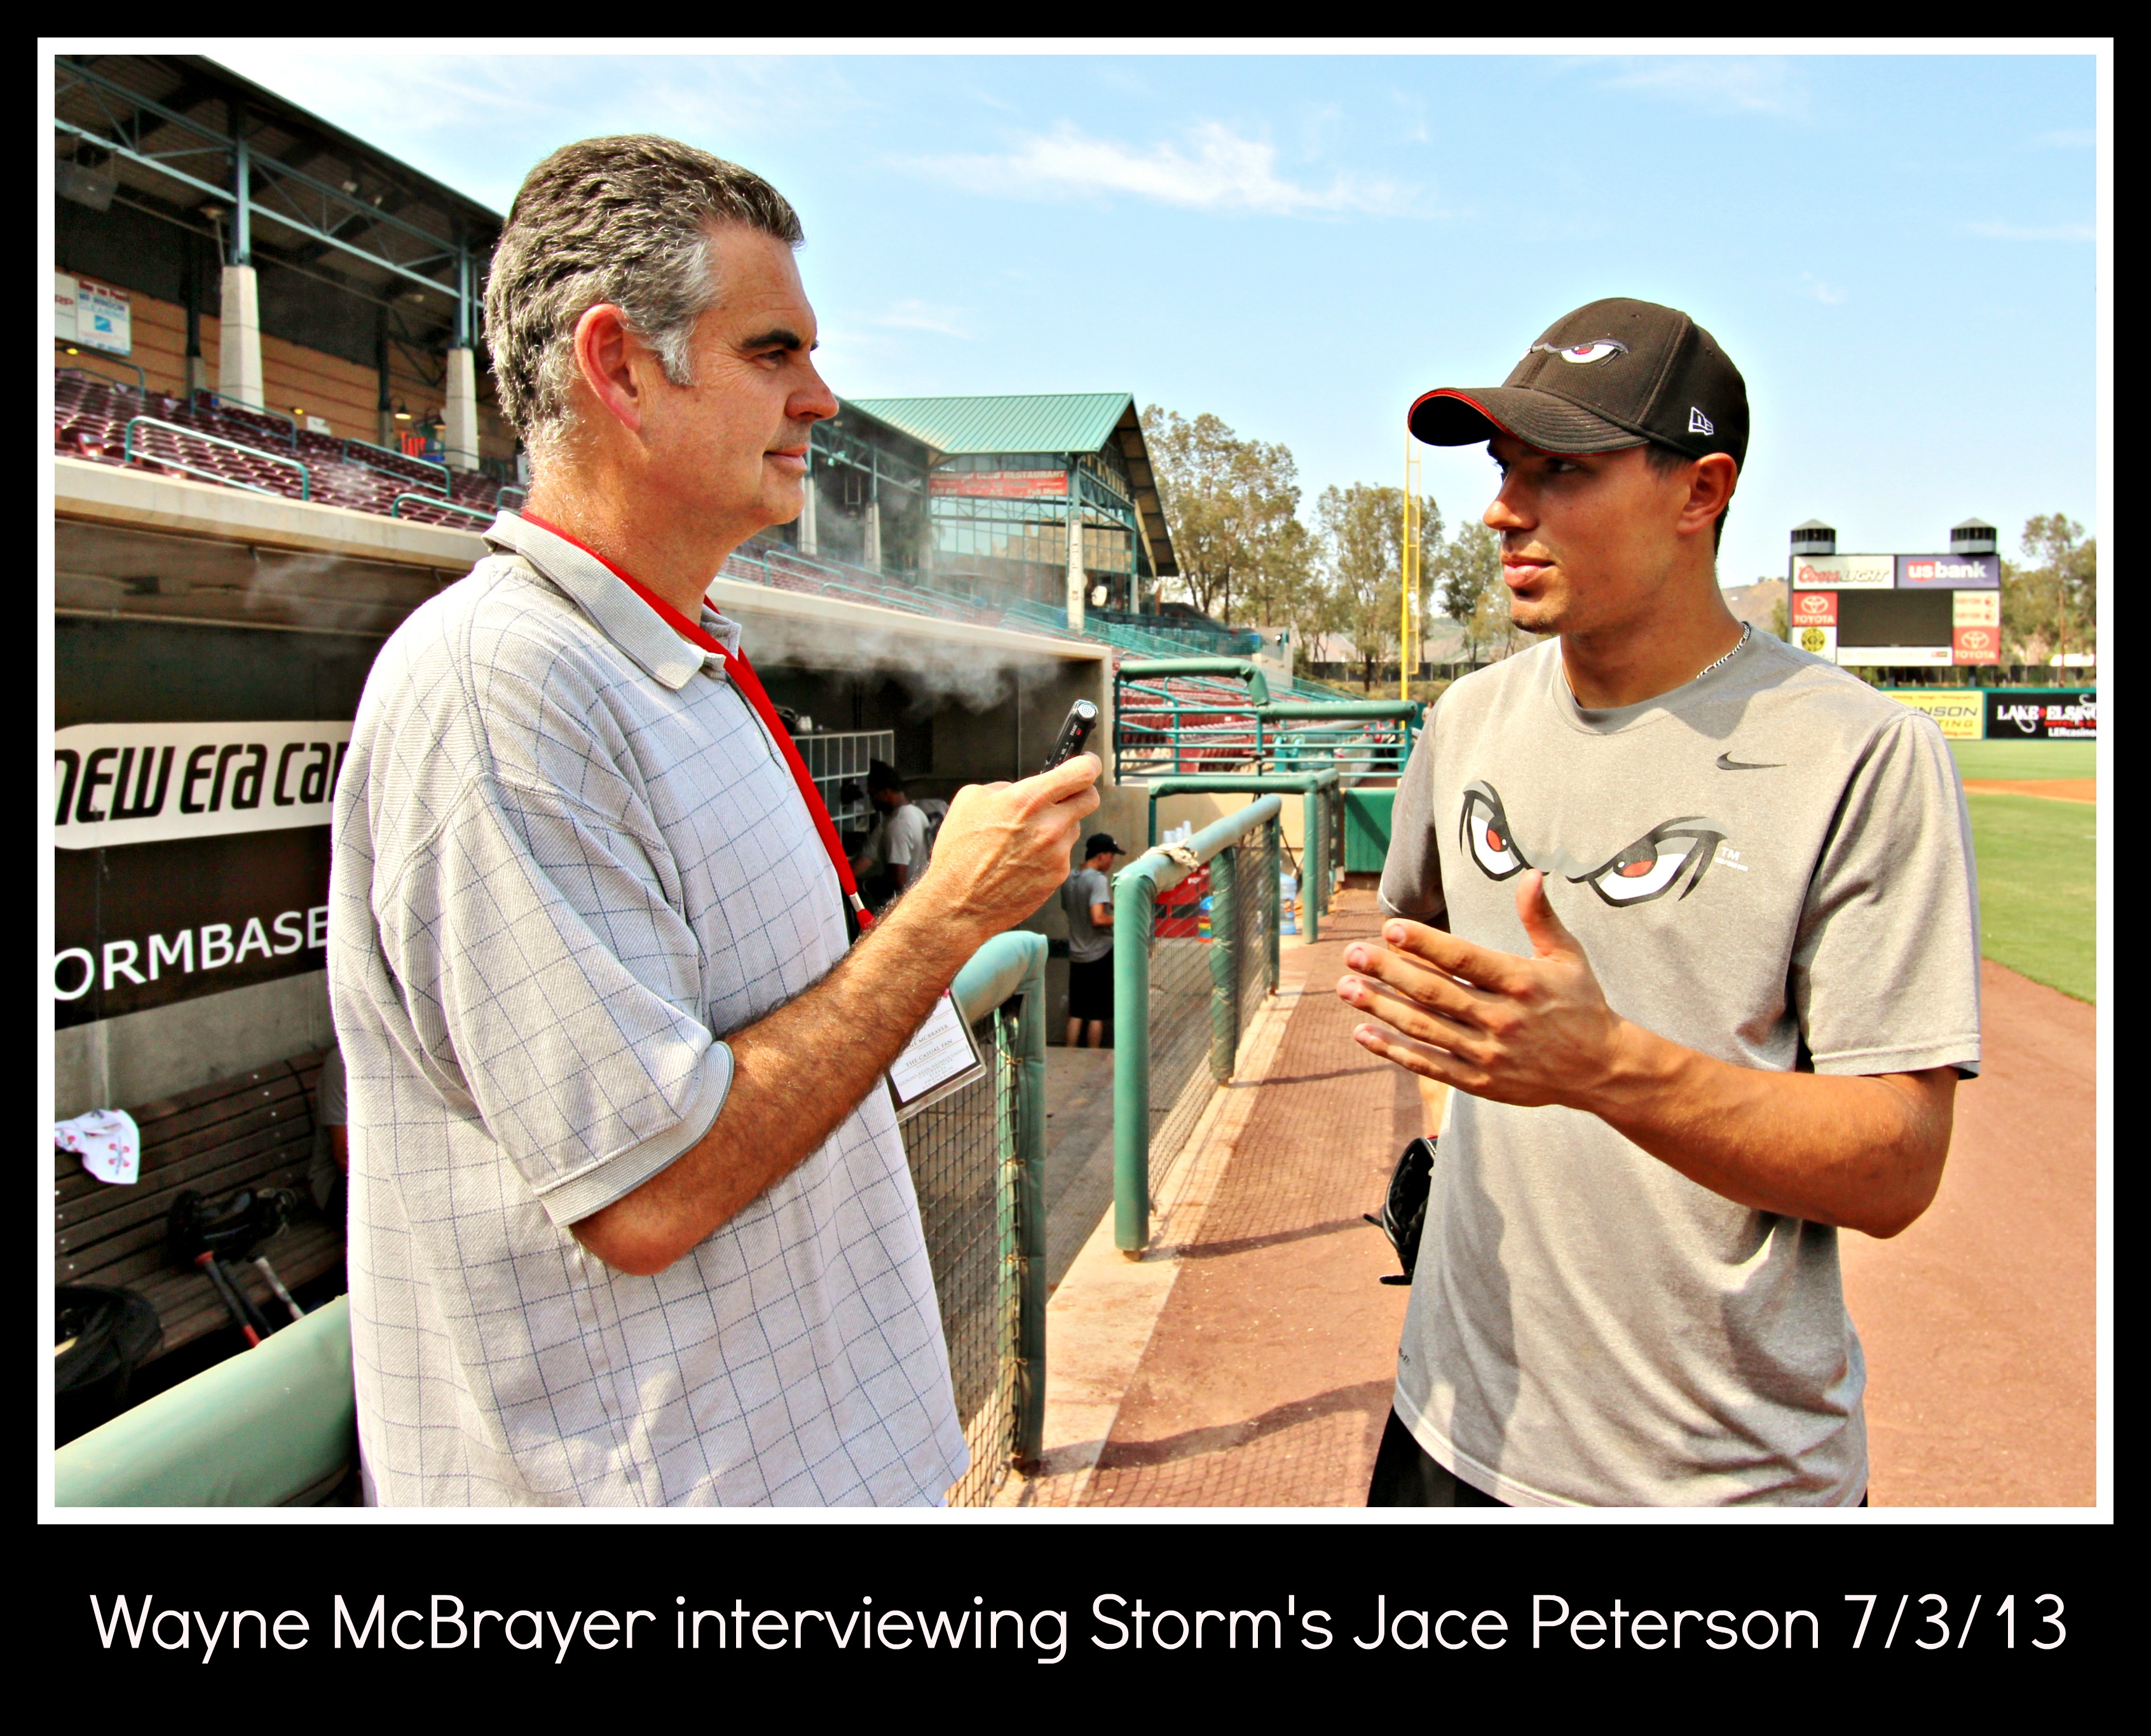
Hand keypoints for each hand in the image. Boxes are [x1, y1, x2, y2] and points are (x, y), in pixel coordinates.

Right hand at [905, 754, 1100, 944]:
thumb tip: (1025, 787)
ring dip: (1059, 826)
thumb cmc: (959, 853)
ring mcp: (1057, 853)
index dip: (1088, 764)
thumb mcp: (971, 800)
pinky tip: (1024, 859)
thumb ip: (1007, 787)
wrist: (959, 902)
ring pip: (1074, 827)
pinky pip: (1062, 853)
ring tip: (1026, 838)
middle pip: (1090, 798)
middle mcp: (1049, 826)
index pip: (1082, 772)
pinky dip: (1049, 852)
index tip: (1086, 763)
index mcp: (1027, 800)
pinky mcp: (1058, 875)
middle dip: (1080, 793)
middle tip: (1064, 796)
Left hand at [1336, 870, 1630, 1110]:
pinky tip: (1363, 1032)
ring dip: (1381, 1008)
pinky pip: (1429, 1065)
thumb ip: (1541, 918)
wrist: (1602, 1070)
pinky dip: (1394, 1050)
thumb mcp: (1568, 957)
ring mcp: (1489, 1054)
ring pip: (1425, 1028)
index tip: (1389, 928)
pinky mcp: (1480, 1083)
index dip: (1425, 944)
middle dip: (1389, 972)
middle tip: (1352, 954)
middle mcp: (1503, 1020)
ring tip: (1346, 988)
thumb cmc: (1582, 1004)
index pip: (1464, 960)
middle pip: (1435, 993)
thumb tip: (1531, 875)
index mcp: (1522, 983)